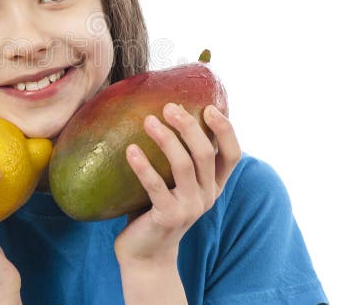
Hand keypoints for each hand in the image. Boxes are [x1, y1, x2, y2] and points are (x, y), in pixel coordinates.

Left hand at [114, 103, 240, 264]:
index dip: (225, 130)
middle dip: (188, 126)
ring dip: (166, 140)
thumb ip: (178, 156)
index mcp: (213, 184)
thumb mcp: (174, 182)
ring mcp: (189, 208)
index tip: (210, 107)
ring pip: (183, 166)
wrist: (146, 254)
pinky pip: (155, 186)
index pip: (231, 154)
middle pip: (205, 154)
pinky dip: (143, 166)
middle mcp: (207, 196)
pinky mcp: (168, 217)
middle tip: (168, 107)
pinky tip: (130, 149)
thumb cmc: (156, 207)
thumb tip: (162, 111)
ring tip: (147, 120)